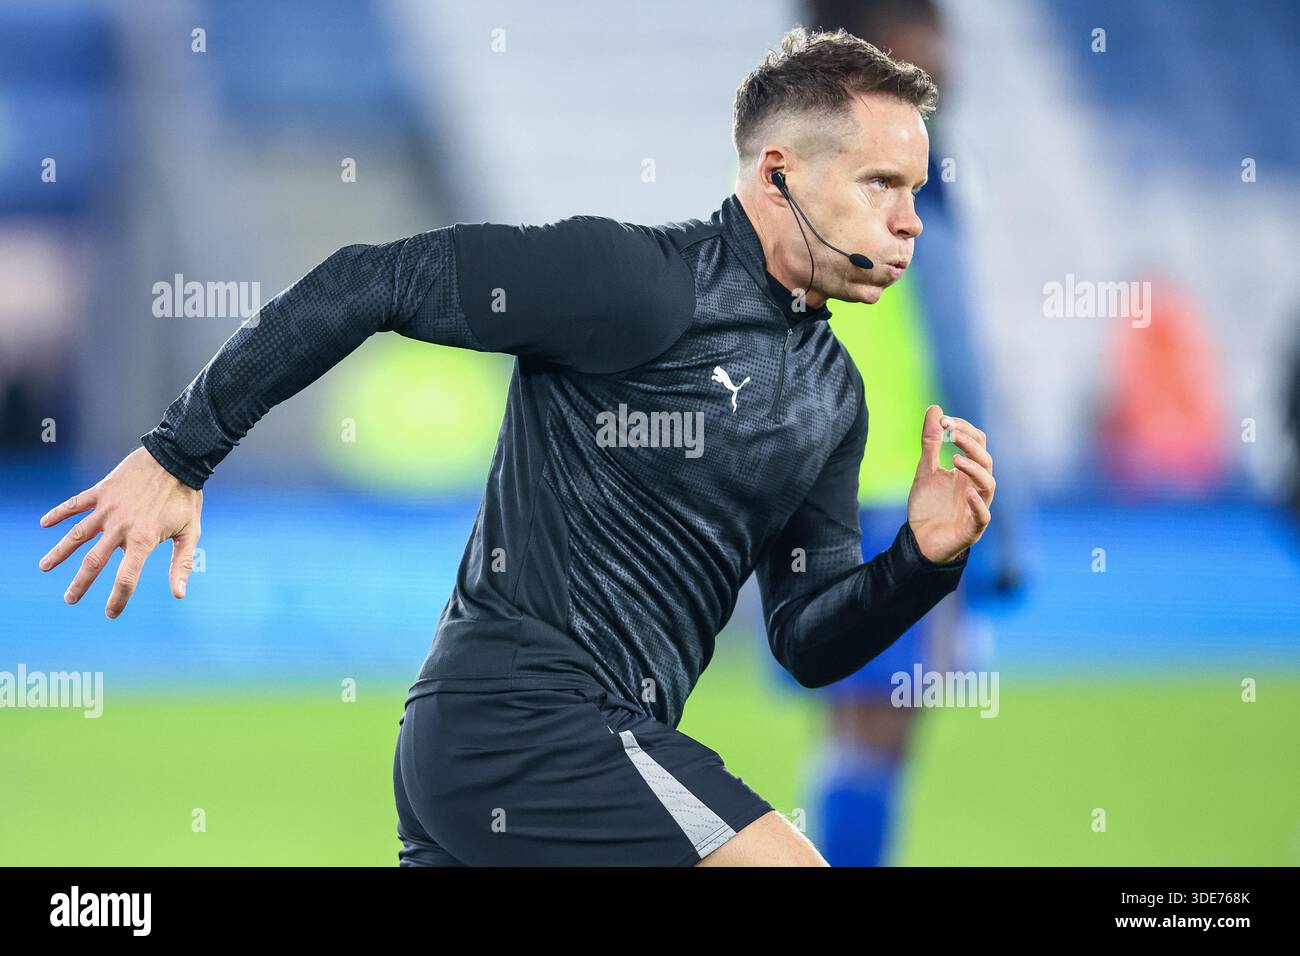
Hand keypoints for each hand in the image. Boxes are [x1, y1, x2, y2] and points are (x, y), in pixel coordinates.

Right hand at [38, 446, 203, 618]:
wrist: (176, 458)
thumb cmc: (186, 497)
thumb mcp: (191, 532)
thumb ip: (181, 564)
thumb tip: (179, 595)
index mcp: (142, 541)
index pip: (126, 579)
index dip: (117, 599)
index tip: (110, 614)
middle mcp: (120, 527)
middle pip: (93, 562)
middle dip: (80, 584)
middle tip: (69, 600)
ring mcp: (108, 509)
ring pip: (77, 535)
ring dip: (59, 552)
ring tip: (44, 567)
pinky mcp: (102, 491)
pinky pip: (76, 504)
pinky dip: (59, 513)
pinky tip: (44, 523)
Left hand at [907, 405, 993, 563]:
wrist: (920, 541)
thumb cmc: (928, 506)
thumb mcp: (925, 470)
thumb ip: (931, 443)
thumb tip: (935, 408)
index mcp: (968, 471)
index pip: (978, 442)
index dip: (964, 429)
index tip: (944, 420)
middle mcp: (976, 486)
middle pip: (986, 460)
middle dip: (970, 444)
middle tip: (951, 433)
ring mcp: (977, 506)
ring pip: (988, 484)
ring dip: (974, 469)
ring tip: (955, 459)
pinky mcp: (972, 528)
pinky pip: (983, 515)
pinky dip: (978, 503)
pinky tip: (967, 492)